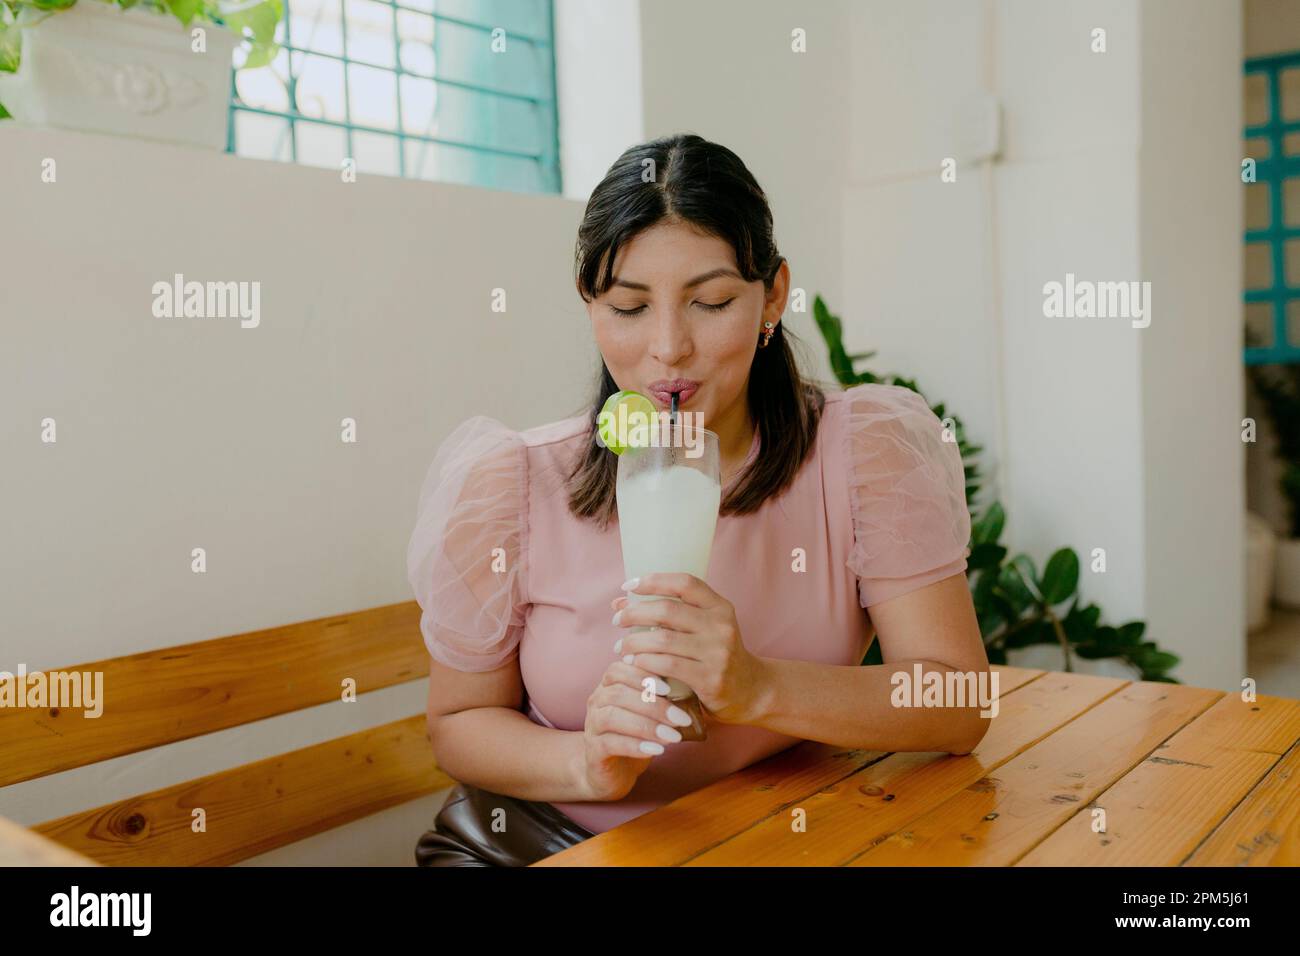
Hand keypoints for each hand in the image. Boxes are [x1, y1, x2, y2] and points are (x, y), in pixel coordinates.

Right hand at [577, 658, 696, 801]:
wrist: (613, 771)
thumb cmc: (636, 735)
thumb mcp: (648, 712)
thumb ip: (660, 697)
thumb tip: (691, 687)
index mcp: (608, 686)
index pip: (618, 670)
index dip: (642, 676)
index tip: (669, 687)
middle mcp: (596, 702)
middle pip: (618, 693)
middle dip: (653, 705)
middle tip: (681, 718)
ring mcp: (591, 727)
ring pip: (613, 717)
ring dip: (646, 726)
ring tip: (673, 736)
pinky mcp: (593, 752)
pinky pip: (610, 744)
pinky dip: (635, 745)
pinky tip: (657, 750)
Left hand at [611, 573, 769, 726]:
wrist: (752, 691)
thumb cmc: (716, 655)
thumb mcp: (703, 628)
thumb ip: (668, 615)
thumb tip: (619, 603)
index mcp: (720, 607)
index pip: (684, 583)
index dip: (654, 580)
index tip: (629, 585)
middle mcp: (721, 626)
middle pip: (667, 610)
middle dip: (634, 613)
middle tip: (618, 620)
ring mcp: (718, 652)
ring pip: (662, 639)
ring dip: (633, 642)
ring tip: (620, 647)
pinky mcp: (711, 678)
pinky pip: (667, 665)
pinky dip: (644, 662)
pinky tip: (634, 663)